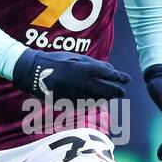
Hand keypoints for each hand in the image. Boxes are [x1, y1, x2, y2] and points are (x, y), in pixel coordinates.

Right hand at [11, 48, 130, 100]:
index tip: (127, 79)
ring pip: (96, 98)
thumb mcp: (75, 57)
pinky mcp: (67, 102)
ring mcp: (74, 93)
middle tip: (123, 92)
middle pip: (103, 89)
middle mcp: (80, 82)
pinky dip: (93, 103)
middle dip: (115, 91)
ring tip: (111, 96)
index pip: (106, 74)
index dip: (118, 77)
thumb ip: (93, 63)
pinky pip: (85, 104)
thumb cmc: (56, 61)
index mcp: (82, 69)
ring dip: (105, 97)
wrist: (34, 73)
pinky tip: (98, 101)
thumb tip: (110, 68)